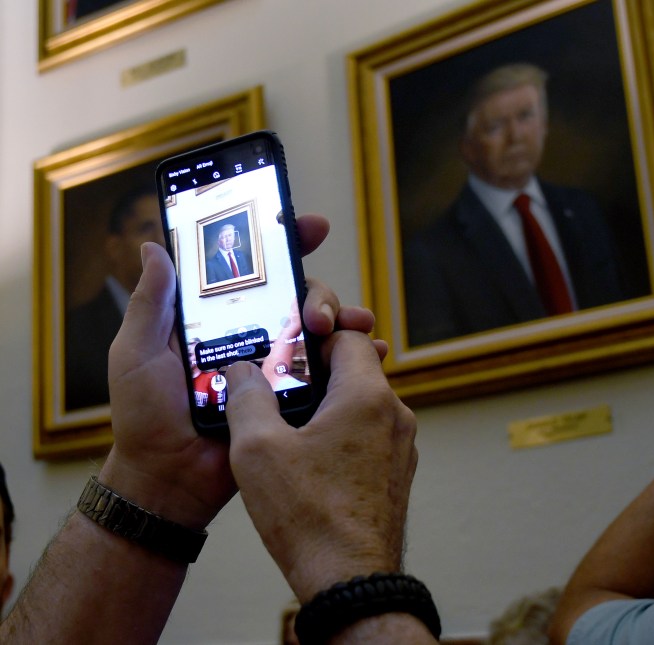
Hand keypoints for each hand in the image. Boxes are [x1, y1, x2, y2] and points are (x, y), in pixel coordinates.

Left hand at [100, 214, 333, 529]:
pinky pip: (334, 372)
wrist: (170, 479)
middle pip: (299, 296)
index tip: (311, 227)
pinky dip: (360, 358)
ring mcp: (278, 367)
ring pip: (322, 330)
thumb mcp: (137, 352)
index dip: (285, 243)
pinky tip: (376, 351)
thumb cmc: (145, 416)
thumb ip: (151, 303)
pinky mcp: (296, 399)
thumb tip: (153, 246)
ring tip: (355, 328)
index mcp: (220, 319)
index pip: (257, 271)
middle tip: (318, 314)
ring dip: (345, 320)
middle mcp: (255, 336)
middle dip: (319, 293)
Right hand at [225, 329, 415, 602]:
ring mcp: (401, 446)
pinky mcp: (396, 473)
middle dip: (314, 372)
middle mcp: (395, 415)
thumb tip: (243, 371)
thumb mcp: (257, 449)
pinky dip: (341, 434)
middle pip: (355, 369)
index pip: (347, 336)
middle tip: (277, 386)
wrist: (350, 580)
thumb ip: (247, 397)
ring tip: (286, 425)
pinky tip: (308, 458)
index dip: (313, 334)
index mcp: (368, 397)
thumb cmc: (310, 517)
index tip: (285, 345)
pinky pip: (368, 435)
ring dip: (327, 405)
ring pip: (361, 403)